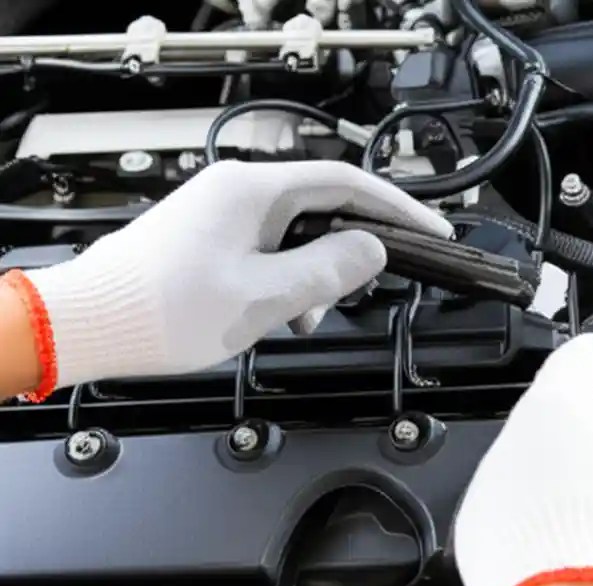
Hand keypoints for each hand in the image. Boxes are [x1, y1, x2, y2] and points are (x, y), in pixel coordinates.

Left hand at [13, 160, 449, 396]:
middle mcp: (238, 191)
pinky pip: (269, 251)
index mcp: (254, 191)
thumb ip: (328, 271)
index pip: (347, 184)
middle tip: (351, 298)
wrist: (88, 325)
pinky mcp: (209, 238)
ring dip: (314, 279)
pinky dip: (286, 282)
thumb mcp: (264, 297)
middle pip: (324, 211)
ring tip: (300, 321)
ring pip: (298, 237)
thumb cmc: (162, 311)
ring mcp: (222, 213)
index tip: (435, 233)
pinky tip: (278, 317)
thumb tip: (373, 250)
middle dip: (348, 257)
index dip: (399, 209)